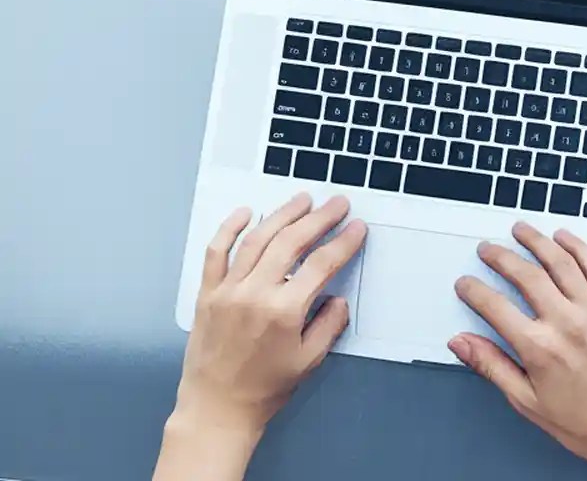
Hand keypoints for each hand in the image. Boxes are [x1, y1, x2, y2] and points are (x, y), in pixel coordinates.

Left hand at [155, 194, 365, 480]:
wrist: (217, 408)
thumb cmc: (264, 389)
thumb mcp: (309, 361)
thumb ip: (328, 325)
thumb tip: (337, 298)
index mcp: (284, 311)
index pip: (321, 264)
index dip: (343, 242)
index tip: (356, 228)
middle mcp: (255, 294)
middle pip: (291, 242)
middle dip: (319, 218)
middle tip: (336, 204)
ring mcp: (228, 291)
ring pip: (257, 239)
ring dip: (282, 214)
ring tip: (302, 200)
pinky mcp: (207, 294)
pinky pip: (217, 252)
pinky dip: (229, 228)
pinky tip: (245, 212)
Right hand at [451, 223, 586, 480]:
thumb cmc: (585, 423)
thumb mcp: (527, 401)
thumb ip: (492, 366)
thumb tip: (462, 343)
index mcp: (540, 349)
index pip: (495, 307)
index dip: (475, 291)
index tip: (466, 284)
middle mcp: (566, 324)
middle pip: (526, 276)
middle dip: (501, 257)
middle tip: (488, 249)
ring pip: (560, 263)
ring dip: (537, 241)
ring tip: (521, 230)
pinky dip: (578, 248)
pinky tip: (564, 238)